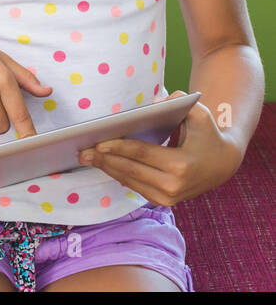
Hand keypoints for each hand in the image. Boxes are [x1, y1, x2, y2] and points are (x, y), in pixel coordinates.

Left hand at [77, 91, 243, 205]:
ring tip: (86, 157)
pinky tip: (103, 165)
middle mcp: (174, 185)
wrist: (222, 165)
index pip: (142, 154)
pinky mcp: (163, 201)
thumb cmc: (207, 135)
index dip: (118, 148)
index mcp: (182, 165)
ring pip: (129, 181)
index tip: (97, 143)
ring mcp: (168, 197)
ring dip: (106, 168)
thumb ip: (180, 102)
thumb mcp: (199, 114)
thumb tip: (155, 102)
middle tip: (82, 151)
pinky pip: (134, 187)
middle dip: (104, 160)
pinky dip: (117, 175)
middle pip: (130, 170)